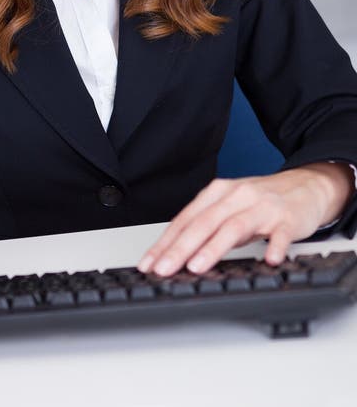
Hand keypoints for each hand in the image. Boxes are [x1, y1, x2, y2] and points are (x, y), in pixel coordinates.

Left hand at [137, 162, 353, 275]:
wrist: (305, 185)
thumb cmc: (262, 201)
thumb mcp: (230, 208)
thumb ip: (208, 228)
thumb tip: (178, 254)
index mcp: (217, 193)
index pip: (185, 219)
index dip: (166, 242)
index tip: (149, 263)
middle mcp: (236, 196)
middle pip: (204, 223)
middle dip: (181, 248)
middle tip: (164, 269)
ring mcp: (262, 206)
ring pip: (234, 227)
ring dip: (214, 248)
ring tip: (197, 267)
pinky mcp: (287, 218)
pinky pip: (280, 234)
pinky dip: (274, 246)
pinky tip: (269, 260)